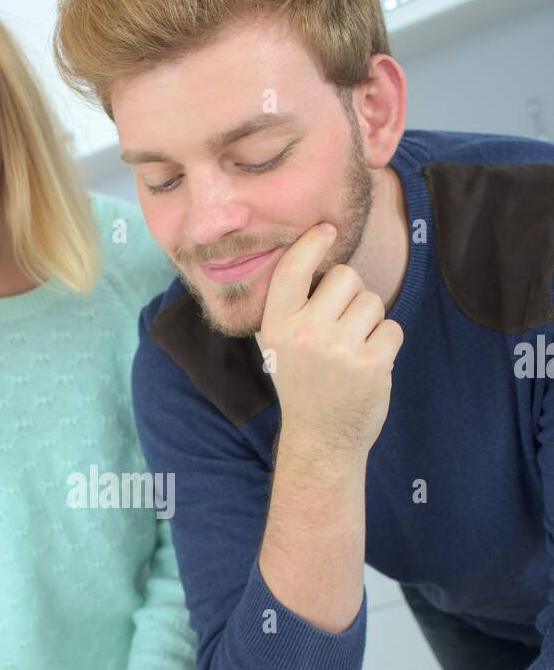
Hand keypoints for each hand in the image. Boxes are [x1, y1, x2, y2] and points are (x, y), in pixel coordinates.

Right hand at [257, 223, 403, 455]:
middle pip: (346, 276)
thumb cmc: (303, 384)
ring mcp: (340, 349)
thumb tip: (319, 250)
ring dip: (370, 321)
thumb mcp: (280, 346)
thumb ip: (293, 306)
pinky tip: (368, 365)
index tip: (327, 229)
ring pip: (373, 300)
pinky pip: (392, 328)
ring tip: (353, 350)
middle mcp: (306, 334)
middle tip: (341, 327)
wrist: (321, 439)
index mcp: (277, 326)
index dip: (313, 242)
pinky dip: (386, 343)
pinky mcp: (372, 363)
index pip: (294, 269)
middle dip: (351, 294)